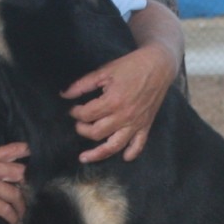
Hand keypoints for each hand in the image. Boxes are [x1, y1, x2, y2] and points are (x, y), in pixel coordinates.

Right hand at [0, 142, 28, 223]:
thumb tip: (6, 168)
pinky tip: (14, 221)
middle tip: (25, 194)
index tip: (34, 157)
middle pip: (19, 173)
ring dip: (21, 206)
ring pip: (15, 194)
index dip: (25, 152)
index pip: (10, 150)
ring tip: (21, 213)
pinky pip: (5, 209)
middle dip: (25, 185)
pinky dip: (12, 217)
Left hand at [62, 0, 183, 163]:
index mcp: (113, 101)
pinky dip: (131, 153)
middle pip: (96, 133)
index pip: (87, 115)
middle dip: (82, 129)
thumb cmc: (131, 66)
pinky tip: (123, 157)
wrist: (159, 65)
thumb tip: (64, 95)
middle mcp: (124, 116)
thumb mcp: (104, 71)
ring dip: (98, 154)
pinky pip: (139, 145)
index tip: (73, 109)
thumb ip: (83, 84)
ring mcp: (136, 123)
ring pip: (114, 146)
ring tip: (84, 158)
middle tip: (79, 124)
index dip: (75, 113)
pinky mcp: (146, 125)